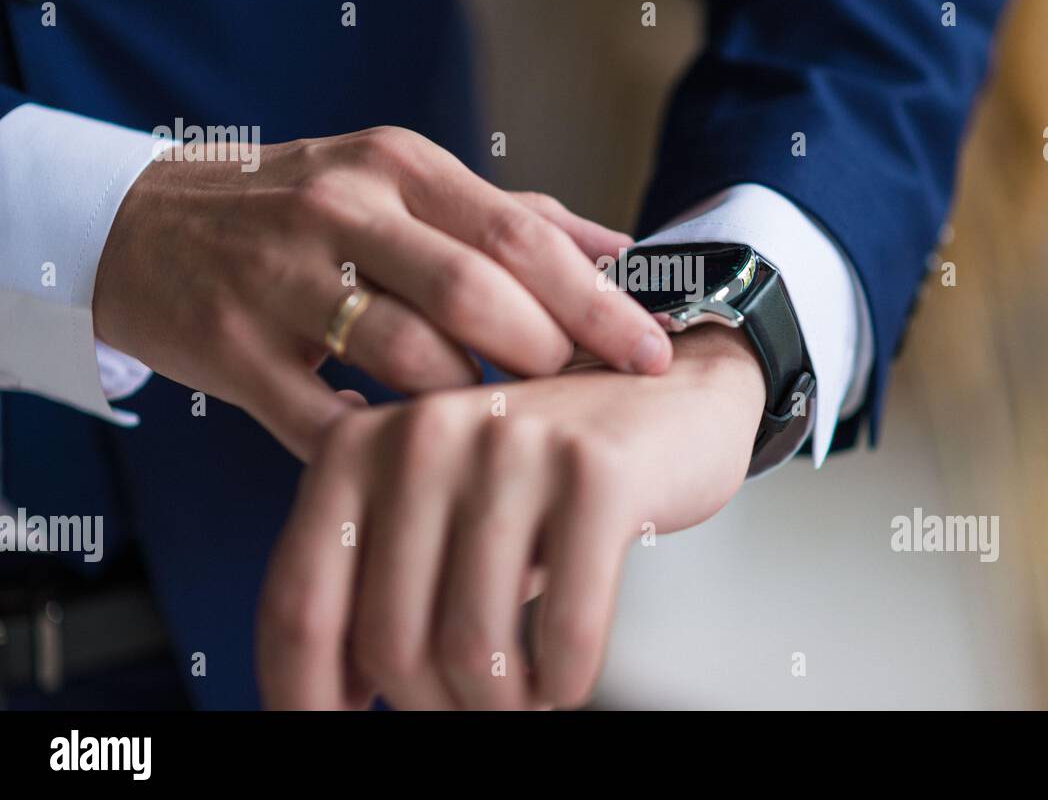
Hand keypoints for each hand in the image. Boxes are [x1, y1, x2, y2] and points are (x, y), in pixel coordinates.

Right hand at [93, 126, 670, 458]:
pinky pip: (328, 420)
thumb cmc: (300, 209)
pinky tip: (414, 455)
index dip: (597, 301)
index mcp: (399, 167)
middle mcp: (341, 211)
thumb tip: (626, 252)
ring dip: (472, 408)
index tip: (653, 351)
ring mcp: (280, 280)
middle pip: (473, 295)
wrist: (141, 225)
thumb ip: (513, 217)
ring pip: (408, 360)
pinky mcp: (233, 350)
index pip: (520, 235)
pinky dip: (384, 445)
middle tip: (583, 398)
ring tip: (508, 431)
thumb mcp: (401, 185)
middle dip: (545, 357)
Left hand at [256, 325, 765, 708]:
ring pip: (474, 648)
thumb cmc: (539, 471)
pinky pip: (566, 628)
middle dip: (430, 709)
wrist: (666, 398)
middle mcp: (424, 434)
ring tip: (524, 701)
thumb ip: (372, 576)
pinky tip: (567, 679)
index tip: (331, 730)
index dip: (303, 694)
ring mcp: (513, 446)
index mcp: (358, 444)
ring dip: (500, 707)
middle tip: (467, 714)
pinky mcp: (597, 472)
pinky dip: (566, 681)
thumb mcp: (434, 504)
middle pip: (388, 641)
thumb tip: (333, 695)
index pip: (299, 603)